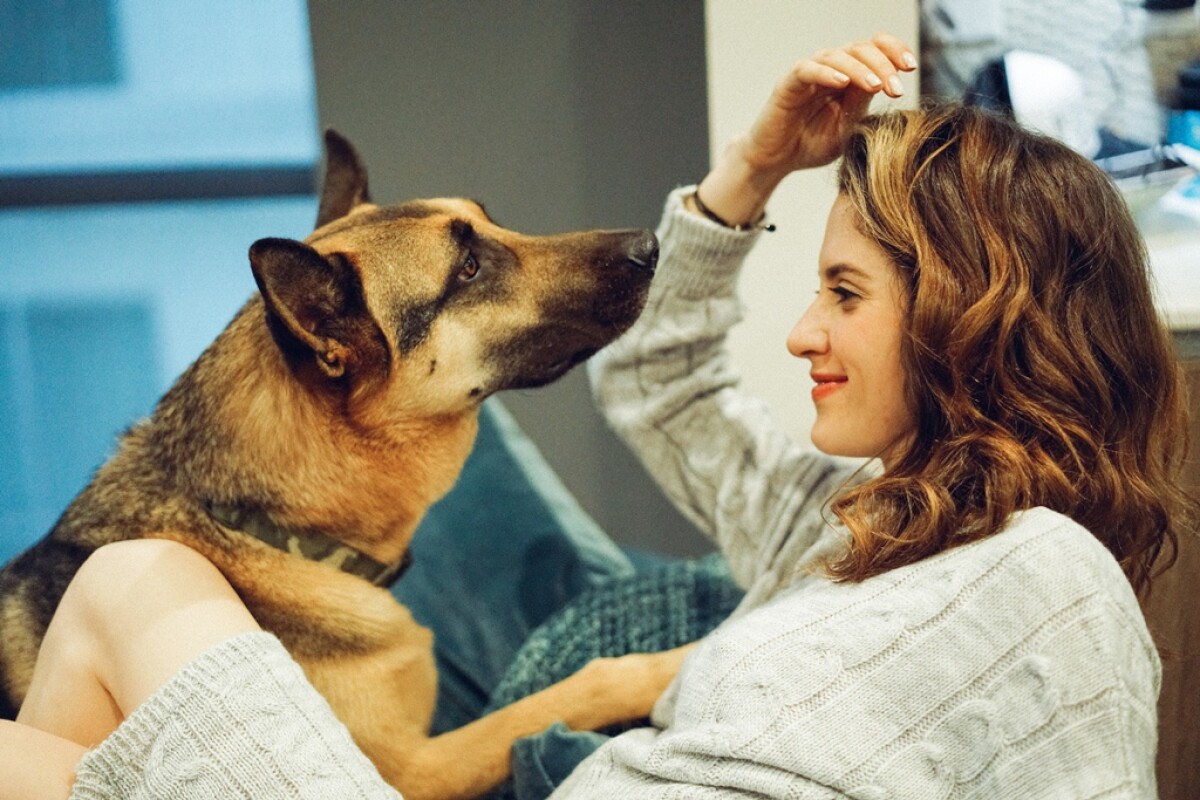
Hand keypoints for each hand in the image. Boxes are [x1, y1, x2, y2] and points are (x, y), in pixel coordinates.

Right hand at [695, 33, 916, 226]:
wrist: (777, 161)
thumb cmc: (812, 144)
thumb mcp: (847, 128)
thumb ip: (862, 106)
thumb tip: (888, 84)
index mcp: (850, 76)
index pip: (876, 48)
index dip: (895, 51)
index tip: (911, 67)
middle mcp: (831, 68)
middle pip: (861, 48)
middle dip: (884, 65)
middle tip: (896, 88)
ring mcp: (810, 74)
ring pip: (838, 56)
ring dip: (861, 69)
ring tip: (875, 86)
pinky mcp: (789, 83)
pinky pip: (808, 69)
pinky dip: (826, 73)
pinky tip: (842, 83)